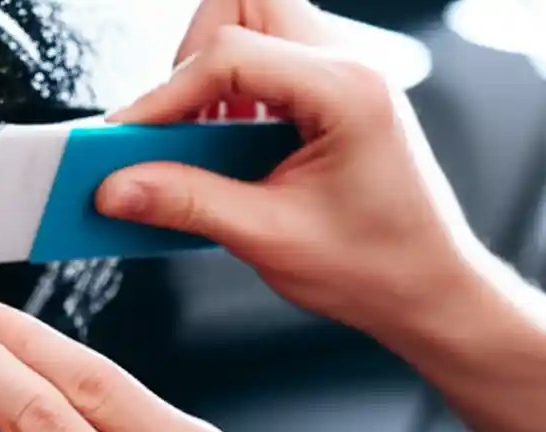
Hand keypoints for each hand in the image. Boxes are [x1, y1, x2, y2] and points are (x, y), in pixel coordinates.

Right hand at [97, 0, 477, 343]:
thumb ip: (185, 203)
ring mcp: (340, 76)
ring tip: (198, 139)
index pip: (229, 54)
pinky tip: (223, 148)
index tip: (124, 138)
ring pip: (253, 24)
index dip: (164, 95)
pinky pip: (264, 63)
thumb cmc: (377, 264)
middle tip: (175, 121)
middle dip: (194, 56)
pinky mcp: (328, 96)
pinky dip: (229, 96)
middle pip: (244, 6)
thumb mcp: (268, 237)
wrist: (428, 289)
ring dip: (211, 74)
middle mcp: (347, 67)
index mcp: (345, 90)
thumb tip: (117, 187)